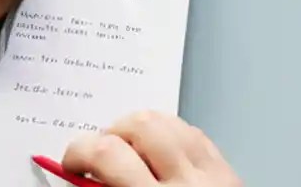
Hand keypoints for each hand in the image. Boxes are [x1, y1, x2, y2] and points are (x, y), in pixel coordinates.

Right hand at [62, 112, 241, 186]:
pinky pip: (194, 134)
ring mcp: (214, 174)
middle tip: (101, 157)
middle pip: (141, 125)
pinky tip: (159, 155)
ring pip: (169, 121)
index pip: (108, 155)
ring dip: (141, 130)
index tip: (72, 164)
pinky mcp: (229, 172)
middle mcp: (188, 185)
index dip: (79, 152)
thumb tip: (83, 182)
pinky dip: (170, 136)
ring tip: (129, 151)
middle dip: (112, 133)